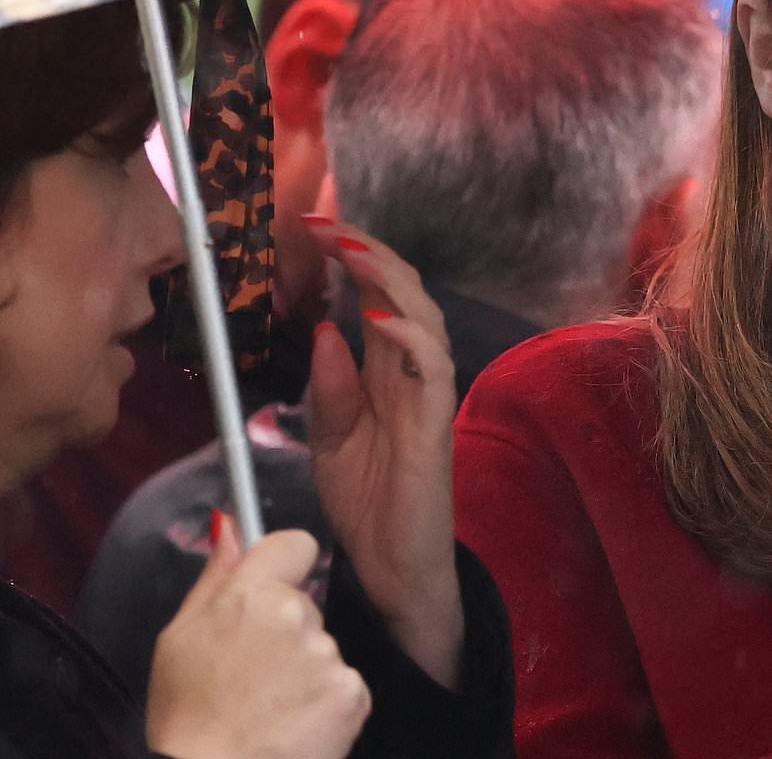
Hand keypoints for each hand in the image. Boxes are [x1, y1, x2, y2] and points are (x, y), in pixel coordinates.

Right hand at [147, 522, 368, 758]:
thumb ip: (214, 578)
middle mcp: (296, 617)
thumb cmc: (189, 720)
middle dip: (285, 632)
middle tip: (250, 677)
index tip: (273, 586)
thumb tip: (229, 528)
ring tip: (266, 709)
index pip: (294, 544)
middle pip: (304, 606)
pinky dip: (325, 704)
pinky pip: (344, 685)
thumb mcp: (178, 641)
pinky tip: (292, 726)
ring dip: (304, 672)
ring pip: (323, 648)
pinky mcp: (352, 692)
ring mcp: (328, 655)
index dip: (284, 565)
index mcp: (250, 596)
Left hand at [302, 216, 464, 688]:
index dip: (352, 260)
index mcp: (385, 374)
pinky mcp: (435, 423)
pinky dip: (409, 336)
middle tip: (325, 225)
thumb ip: (329, 388)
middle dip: (368, 254)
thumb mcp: (328, 439)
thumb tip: (325, 331)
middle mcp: (412, 375)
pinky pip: (433, 368)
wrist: (392, 569)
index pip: (376, 299)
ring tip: (353, 254)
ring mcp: (428, 396)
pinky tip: (378, 317)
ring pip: (424, 318)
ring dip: (389, 282)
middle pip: (405, 294)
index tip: (312, 229)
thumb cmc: (368, 504)